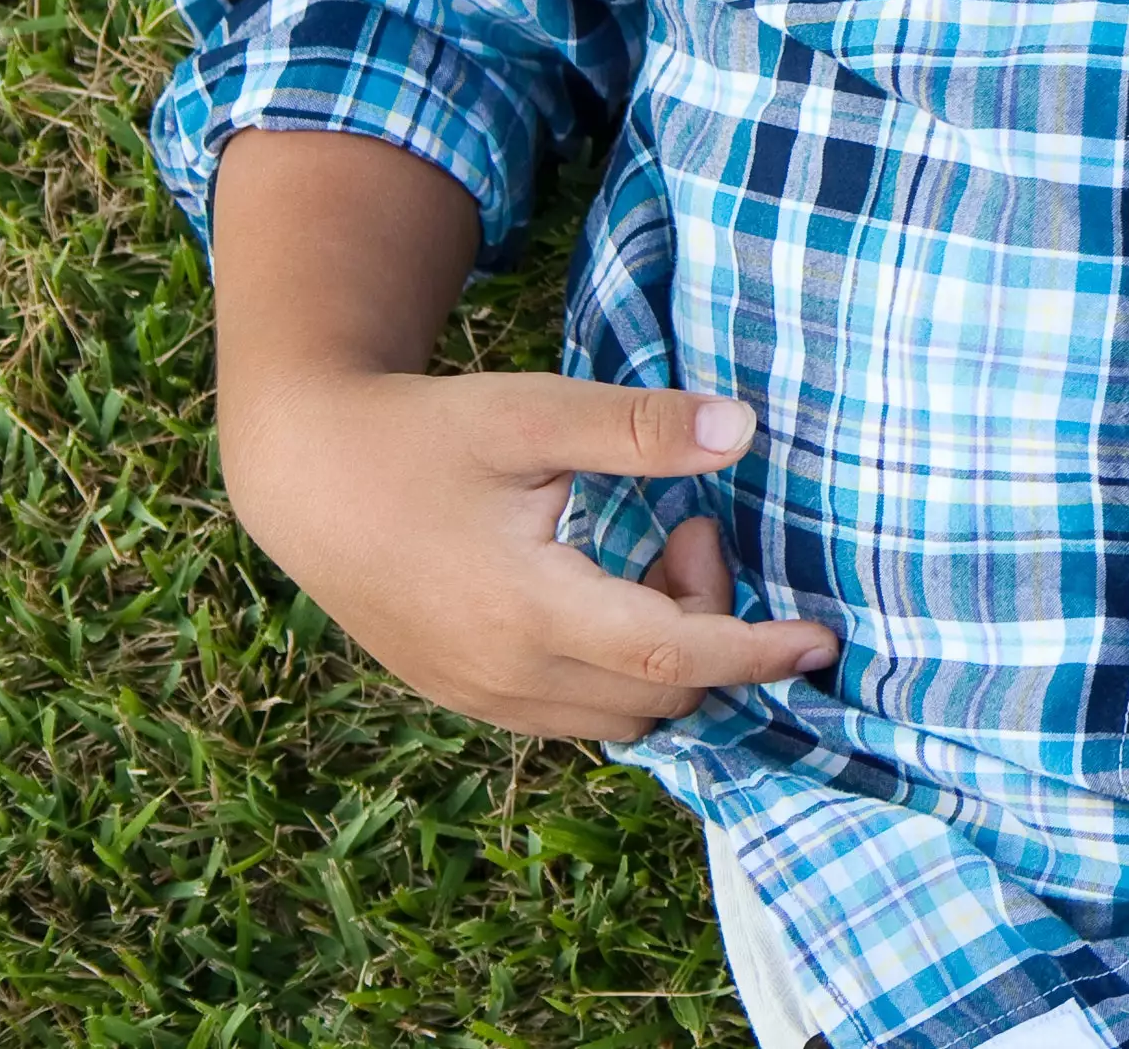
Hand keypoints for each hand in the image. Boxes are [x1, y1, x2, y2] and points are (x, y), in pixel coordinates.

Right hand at [220, 366, 839, 738]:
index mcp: (528, 612)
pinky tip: (612, 594)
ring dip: (666, 653)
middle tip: (686, 525)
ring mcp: (480, 696)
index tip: (822, 641)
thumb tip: (744, 429)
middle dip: (710, 623)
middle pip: (660, 693)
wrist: (305, 477)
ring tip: (646, 552)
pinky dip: (622, 672)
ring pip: (621, 715)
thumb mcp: (533, 412)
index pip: (674, 656)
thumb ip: (640, 429)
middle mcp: (505, 675)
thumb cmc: (421, 435)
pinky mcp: (464, 694)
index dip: (758, 651)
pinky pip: (575, 716)